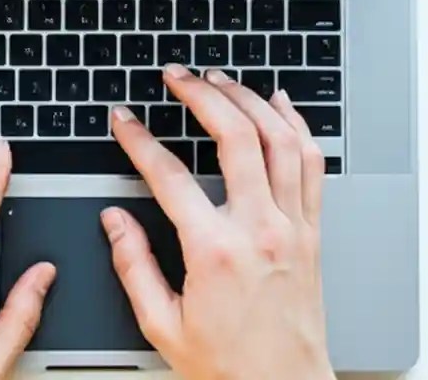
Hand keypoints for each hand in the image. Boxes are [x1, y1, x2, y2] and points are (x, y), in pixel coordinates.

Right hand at [105, 65, 335, 379]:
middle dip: (201, 95)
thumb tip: (114, 220)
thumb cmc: (228, 366)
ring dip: (249, 99)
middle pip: (236, 137)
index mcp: (215, 252)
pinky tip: (279, 105)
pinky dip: (296, 126)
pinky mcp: (313, 232)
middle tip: (176, 76)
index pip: (169, 176)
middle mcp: (260, 230)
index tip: (124, 121)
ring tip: (221, 79)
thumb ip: (132, 266)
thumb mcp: (162, 324)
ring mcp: (293, 227)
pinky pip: (311, 164)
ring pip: (280, 140)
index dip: (139, 140)